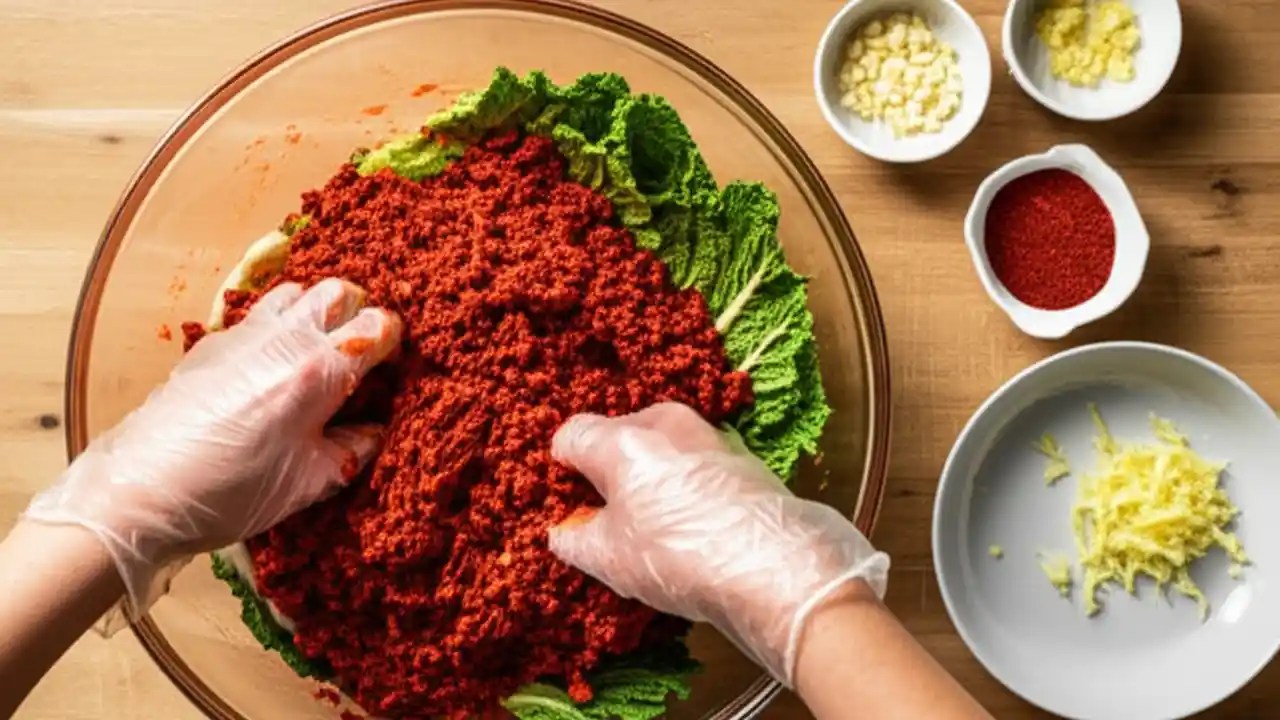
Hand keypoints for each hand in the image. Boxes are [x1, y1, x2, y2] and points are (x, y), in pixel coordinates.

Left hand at [24, 279, 401, 623]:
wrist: (142, 492)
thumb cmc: (234, 491)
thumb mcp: (311, 482)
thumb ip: (354, 449)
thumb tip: (375, 431)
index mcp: (319, 371)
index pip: (378, 325)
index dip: (395, 341)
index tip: (395, 365)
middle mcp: (285, 339)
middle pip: (338, 290)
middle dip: (358, 312)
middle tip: (359, 351)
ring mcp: (244, 334)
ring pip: (296, 291)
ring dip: (315, 311)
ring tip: (316, 349)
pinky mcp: (212, 343)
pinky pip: (258, 314)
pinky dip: (277, 326)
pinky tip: (270, 367)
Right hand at [549, 402, 888, 685]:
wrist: (776, 567)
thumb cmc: (680, 557)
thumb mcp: (609, 558)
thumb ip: (574, 537)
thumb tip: (564, 529)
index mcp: (622, 438)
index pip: (571, 435)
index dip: (561, 468)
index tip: (567, 500)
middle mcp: (664, 423)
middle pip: (618, 434)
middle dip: (608, 469)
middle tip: (609, 516)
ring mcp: (708, 435)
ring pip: (660, 446)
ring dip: (650, 475)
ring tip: (654, 523)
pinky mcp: (741, 456)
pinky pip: (695, 462)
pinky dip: (685, 482)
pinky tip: (695, 523)